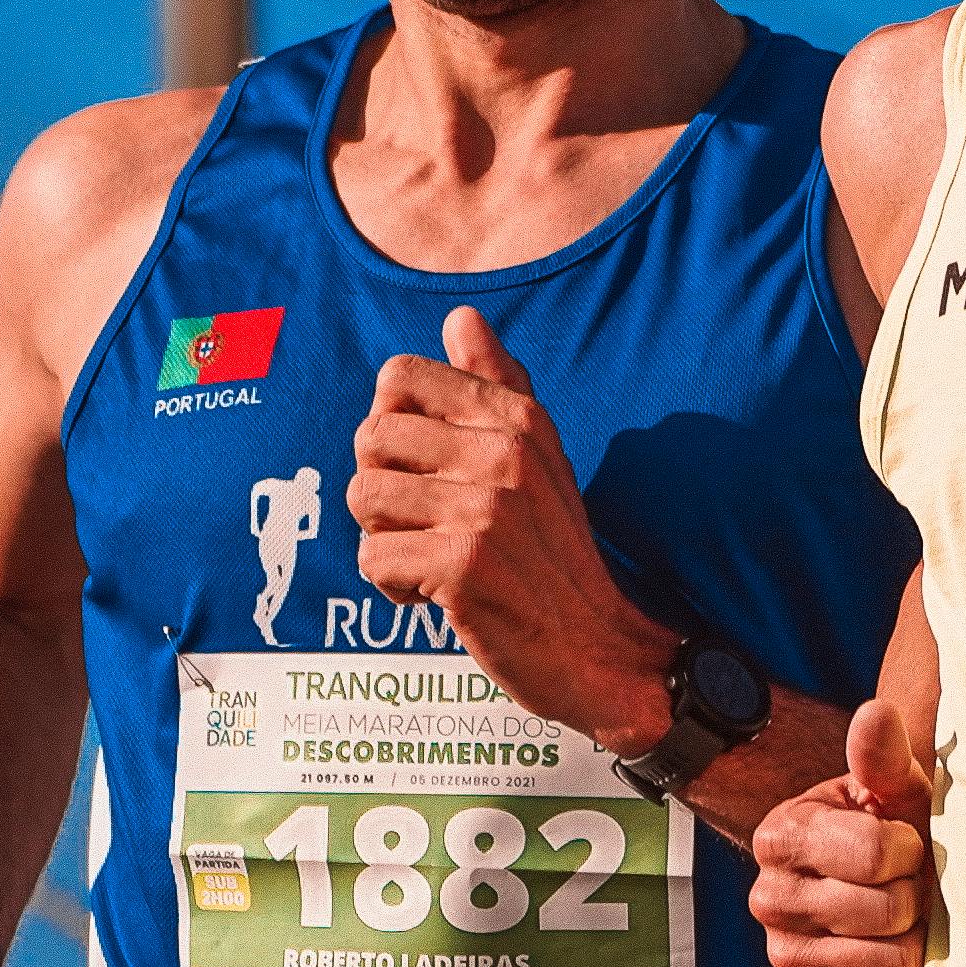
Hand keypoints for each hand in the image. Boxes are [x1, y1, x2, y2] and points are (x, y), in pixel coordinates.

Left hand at [348, 305, 674, 744]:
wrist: (602, 650)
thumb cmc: (556, 554)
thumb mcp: (540, 458)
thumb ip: (499, 385)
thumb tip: (461, 316)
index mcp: (517, 417)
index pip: (399, 377)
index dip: (392, 424)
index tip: (423, 467)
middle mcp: (503, 452)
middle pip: (369, 437)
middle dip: (381, 487)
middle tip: (424, 524)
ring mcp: (484, 509)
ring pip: (363, 497)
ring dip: (383, 538)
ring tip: (429, 558)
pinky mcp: (464, 566)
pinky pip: (373, 559)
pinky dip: (393, 586)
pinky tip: (435, 595)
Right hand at [750, 691, 936, 966]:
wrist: (878, 887)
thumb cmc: (890, 831)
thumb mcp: (891, 788)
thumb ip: (882, 754)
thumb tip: (874, 713)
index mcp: (782, 836)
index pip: (872, 852)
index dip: (908, 851)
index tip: (906, 846)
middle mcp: (768, 897)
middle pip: (882, 911)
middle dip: (915, 901)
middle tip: (911, 891)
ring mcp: (781, 954)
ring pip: (879, 962)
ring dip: (913, 948)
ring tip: (906, 927)